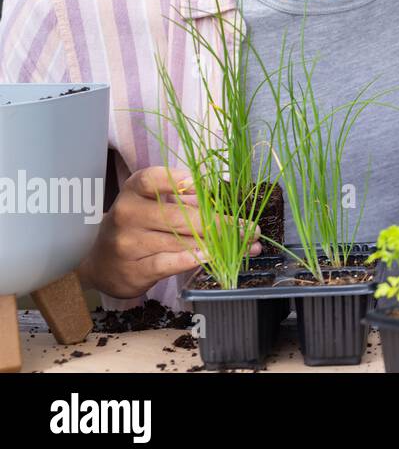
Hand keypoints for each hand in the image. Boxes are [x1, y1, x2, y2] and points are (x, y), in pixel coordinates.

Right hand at [76, 165, 261, 299]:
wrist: (99, 263)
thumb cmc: (137, 226)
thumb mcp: (151, 204)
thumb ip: (183, 199)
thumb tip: (224, 199)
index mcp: (134, 191)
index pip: (151, 179)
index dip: (176, 179)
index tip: (199, 181)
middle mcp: (127, 214)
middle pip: (179, 216)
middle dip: (221, 222)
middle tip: (249, 228)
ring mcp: (129, 243)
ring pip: (180, 240)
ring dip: (219, 243)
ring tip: (245, 245)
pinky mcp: (134, 269)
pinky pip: (169, 262)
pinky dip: (193, 259)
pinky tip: (213, 256)